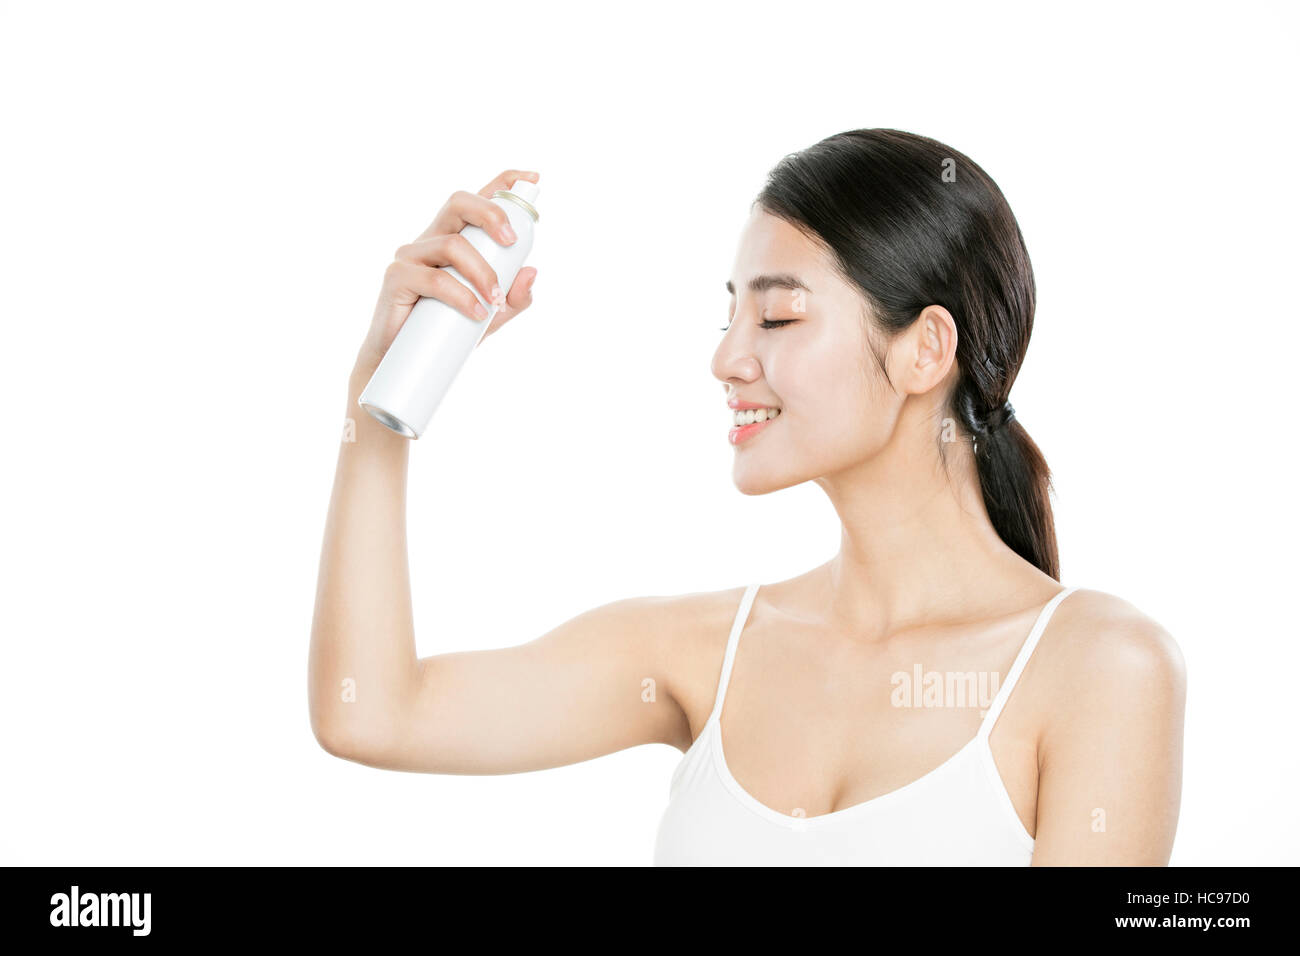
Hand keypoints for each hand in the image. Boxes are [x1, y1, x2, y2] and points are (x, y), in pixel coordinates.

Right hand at [356, 169, 539, 372]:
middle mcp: (431, 240)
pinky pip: (435, 279)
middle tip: (512, 243)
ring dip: (482, 272)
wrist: (402, 362)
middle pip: (458, 203)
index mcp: (453, 240)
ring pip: (452, 244)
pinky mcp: (396, 277)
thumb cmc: (446, 333)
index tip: (531, 177)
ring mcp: (411, 256)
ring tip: (495, 301)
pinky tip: (477, 313)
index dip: (501, 183)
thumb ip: (513, 298)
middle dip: (491, 214)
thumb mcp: (490, 317)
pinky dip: (462, 295)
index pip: (475, 201)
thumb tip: (531, 272)